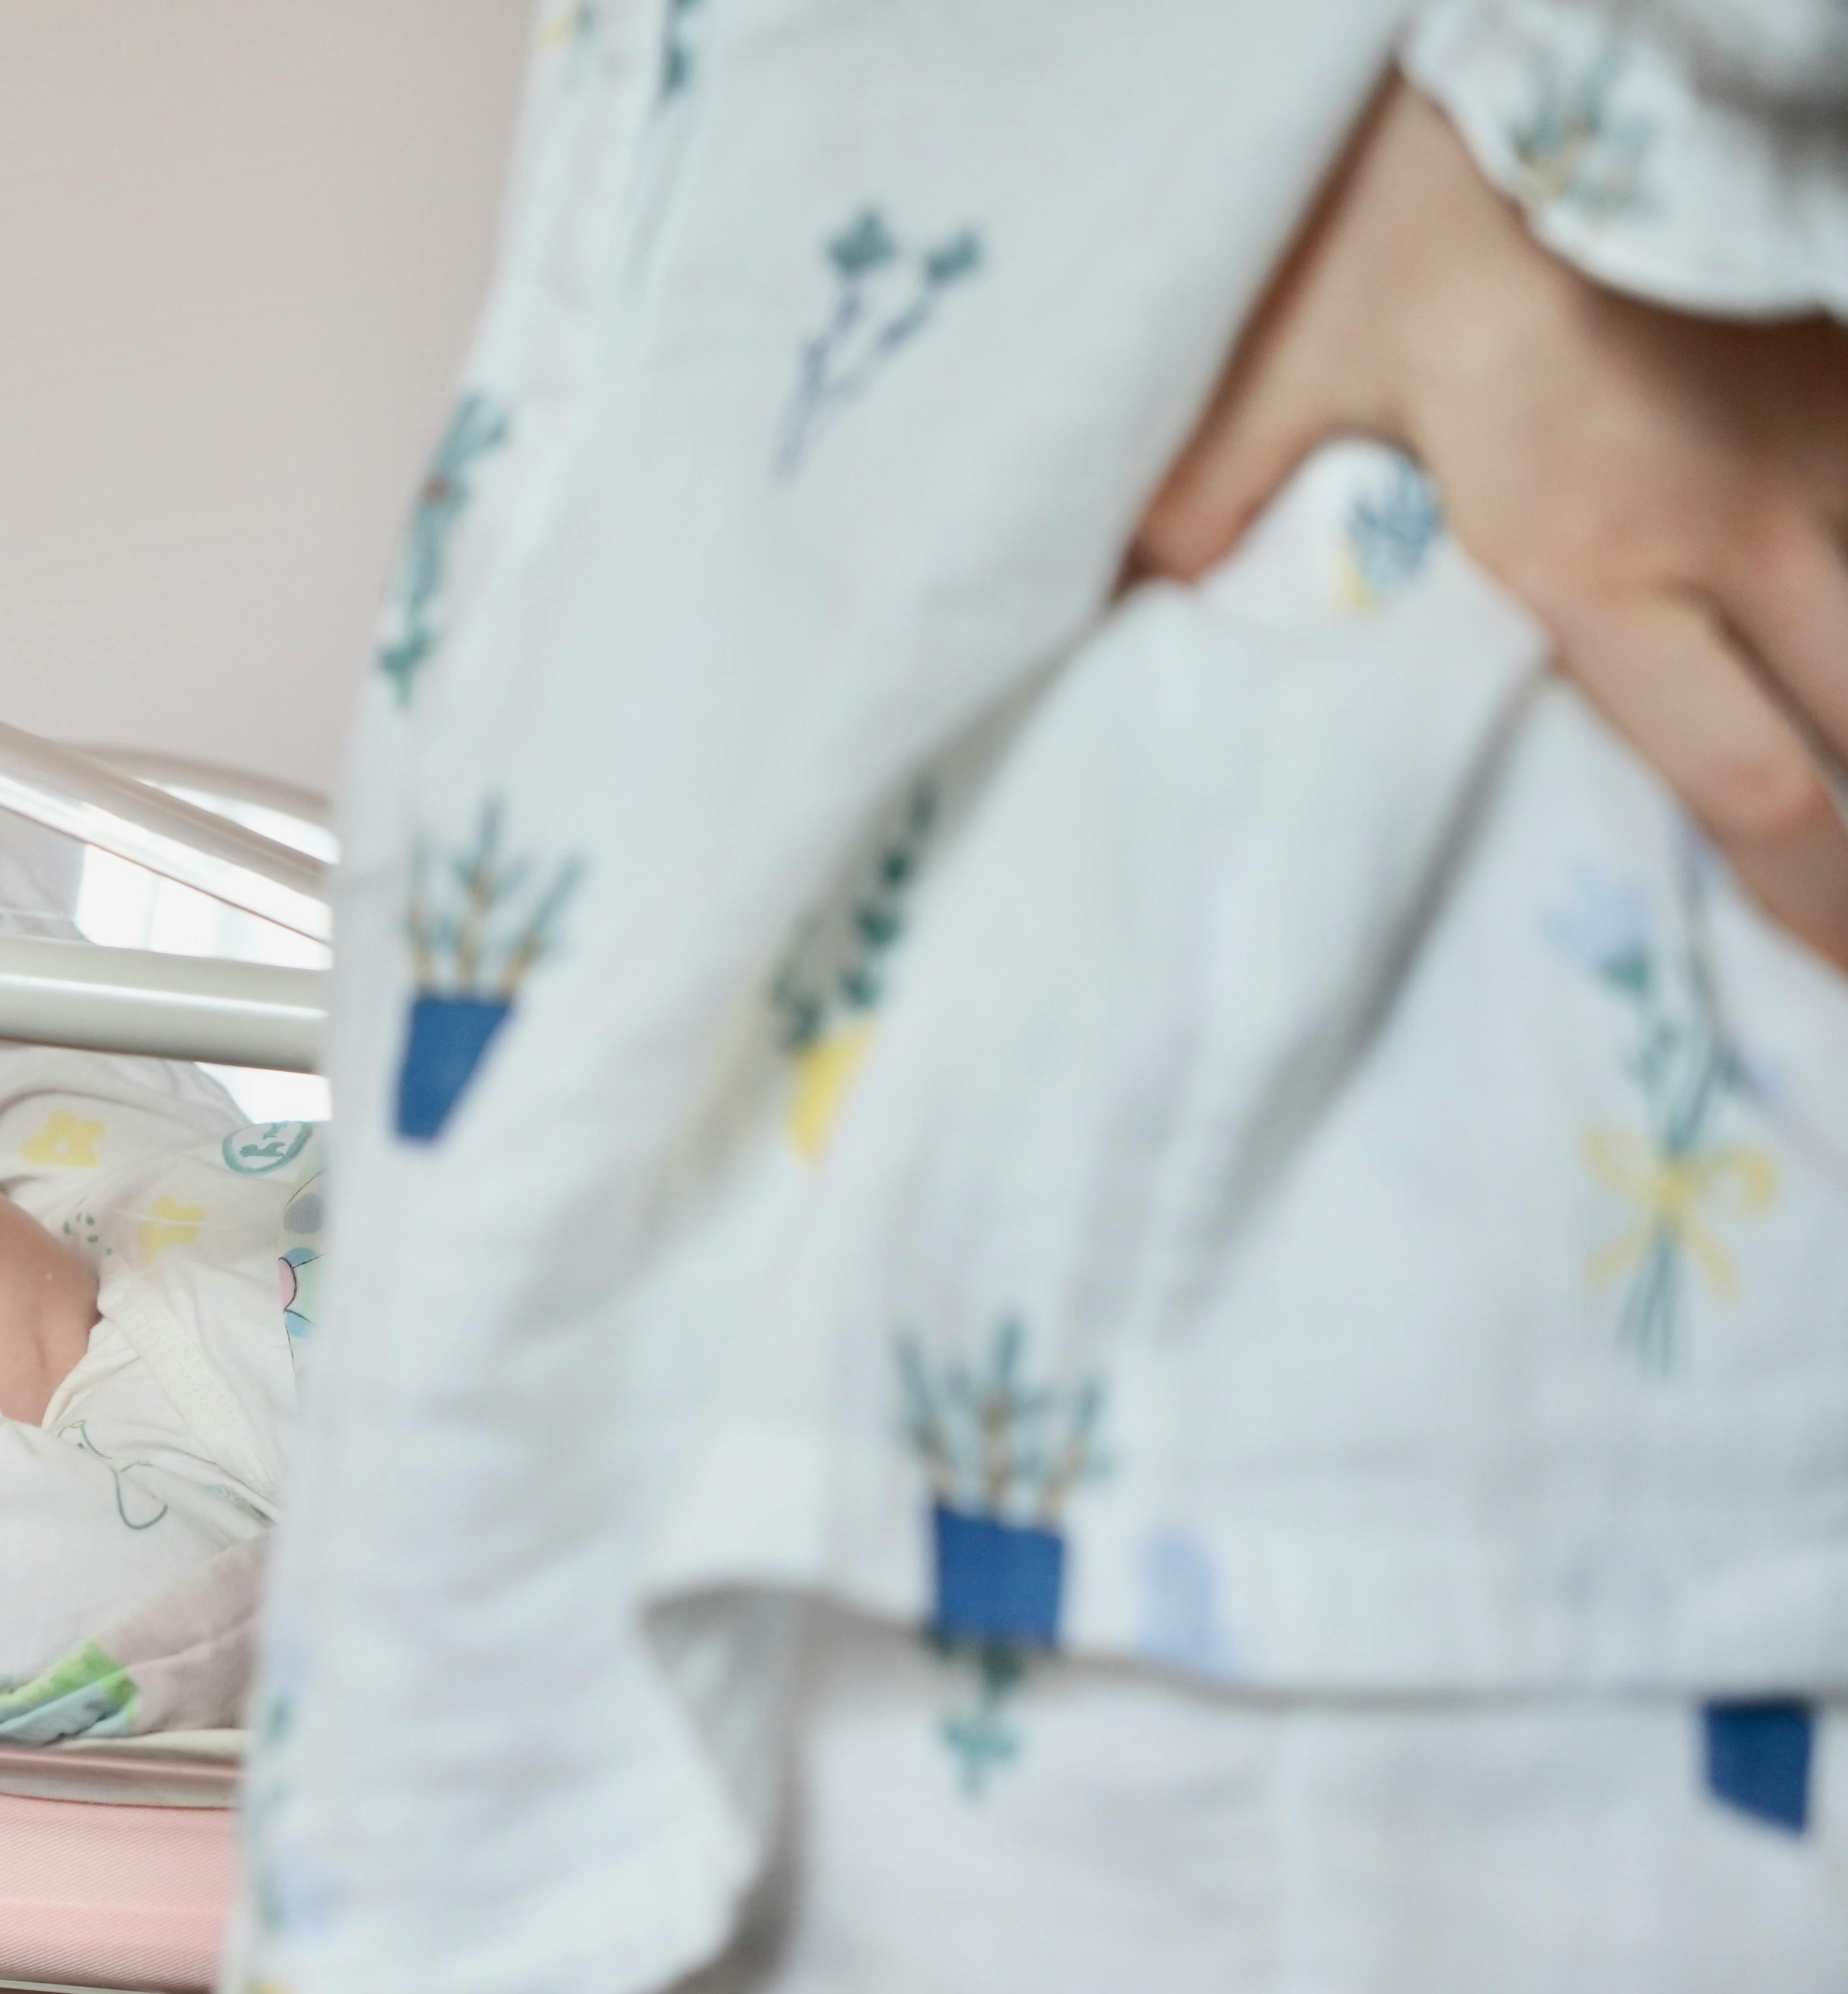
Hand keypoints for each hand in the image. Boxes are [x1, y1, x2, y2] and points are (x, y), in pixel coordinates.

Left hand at [1137, 80, 1847, 965]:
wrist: (1566, 37)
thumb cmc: (1414, 205)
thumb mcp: (1276, 360)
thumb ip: (1216, 497)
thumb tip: (1132, 601)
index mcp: (1606, 551)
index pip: (1738, 776)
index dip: (1801, 892)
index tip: (1826, 982)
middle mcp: (1752, 520)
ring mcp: (1834, 435)